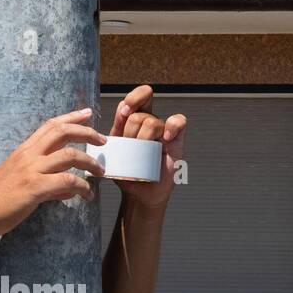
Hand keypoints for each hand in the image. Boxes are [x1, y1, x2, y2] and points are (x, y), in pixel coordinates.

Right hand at [0, 108, 105, 238]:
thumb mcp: (21, 183)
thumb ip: (47, 182)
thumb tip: (68, 189)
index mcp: (23, 151)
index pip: (50, 125)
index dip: (70, 117)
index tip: (86, 113)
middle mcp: (28, 155)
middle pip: (62, 132)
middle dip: (87, 132)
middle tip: (103, 140)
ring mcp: (31, 170)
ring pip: (70, 156)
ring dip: (90, 162)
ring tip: (100, 171)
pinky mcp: (35, 188)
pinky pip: (67, 182)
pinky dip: (82, 187)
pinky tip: (87, 195)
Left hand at [109, 85, 187, 209]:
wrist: (140, 194)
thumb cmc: (127, 174)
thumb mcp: (114, 154)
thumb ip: (114, 135)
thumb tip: (120, 114)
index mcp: (132, 123)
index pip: (136, 98)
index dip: (131, 100)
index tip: (123, 114)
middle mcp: (148, 123)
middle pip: (140, 114)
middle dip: (131, 131)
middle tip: (130, 147)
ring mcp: (163, 131)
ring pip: (153, 121)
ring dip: (144, 138)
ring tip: (143, 153)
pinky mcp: (177, 139)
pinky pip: (179, 121)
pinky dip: (172, 126)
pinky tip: (166, 139)